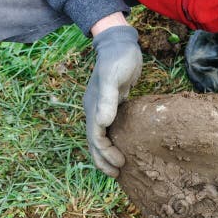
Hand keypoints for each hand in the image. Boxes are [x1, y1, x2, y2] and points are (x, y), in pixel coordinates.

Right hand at [83, 25, 141, 176]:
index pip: (95, 138)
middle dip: (103, 160)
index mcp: (92, 107)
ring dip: (106, 154)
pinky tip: (124, 147)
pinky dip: (114, 142)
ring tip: (118, 168)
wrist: (120, 42)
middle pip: (95, 143)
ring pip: (101, 138)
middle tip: (117, 174)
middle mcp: (95, 111)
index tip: (120, 163)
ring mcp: (103, 109)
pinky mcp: (113, 105)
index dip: (105, 153)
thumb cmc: (118, 58)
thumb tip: (103, 122)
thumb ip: (108, 99)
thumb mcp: (113, 76)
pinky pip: (111, 130)